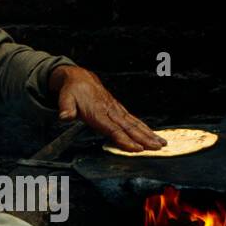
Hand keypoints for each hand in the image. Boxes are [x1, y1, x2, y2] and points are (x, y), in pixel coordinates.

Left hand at [50, 65, 165, 152]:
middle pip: (129, 128)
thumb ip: (66, 108)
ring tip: (161, 143)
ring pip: (135, 124)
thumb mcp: (65, 98)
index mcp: (97, 112)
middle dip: (144, 139)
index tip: (136, 148)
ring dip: (149, 134)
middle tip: (157, 147)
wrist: (80, 78)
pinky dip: (145, 128)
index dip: (124, 139)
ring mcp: (116, 110)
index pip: (113, 129)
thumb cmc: (73, 91)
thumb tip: (64, 116)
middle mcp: (110, 111)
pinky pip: (134, 120)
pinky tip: (154, 135)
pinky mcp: (120, 110)